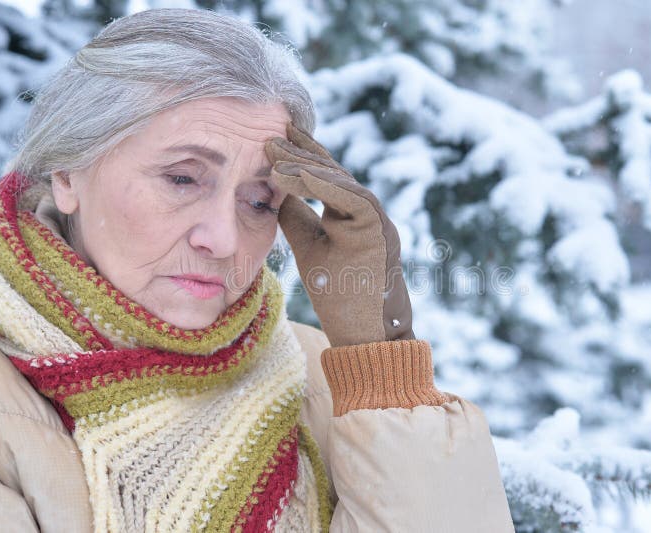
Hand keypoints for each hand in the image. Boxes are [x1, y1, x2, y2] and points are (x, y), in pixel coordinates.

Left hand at [265, 123, 413, 346]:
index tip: (273, 139)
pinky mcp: (380, 230)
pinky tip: (293, 174)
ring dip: (305, 166)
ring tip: (274, 154)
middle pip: (331, 171)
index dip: (301, 155)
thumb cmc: (340, 297)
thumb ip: (296, 219)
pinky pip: (350, 198)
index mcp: (351, 214)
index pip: (324, 176)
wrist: (367, 334)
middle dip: (301, 151)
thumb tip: (275, 191)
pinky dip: (322, 185)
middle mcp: (366, 211)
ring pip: (340, 181)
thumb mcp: (309, 249)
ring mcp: (376, 219)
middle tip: (270, 133)